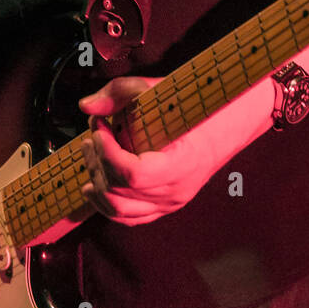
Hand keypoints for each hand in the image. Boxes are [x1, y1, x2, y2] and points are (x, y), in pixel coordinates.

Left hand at [78, 77, 218, 224]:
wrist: (221, 128)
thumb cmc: (192, 108)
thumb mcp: (158, 89)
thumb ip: (120, 92)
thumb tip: (87, 107)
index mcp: (181, 164)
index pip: (134, 174)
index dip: (108, 153)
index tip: (99, 129)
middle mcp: (175, 191)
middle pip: (122, 191)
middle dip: (97, 160)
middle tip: (93, 132)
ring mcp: (169, 203)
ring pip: (119, 210)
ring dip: (97, 181)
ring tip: (90, 153)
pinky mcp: (162, 207)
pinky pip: (128, 217)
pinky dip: (105, 203)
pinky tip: (93, 184)